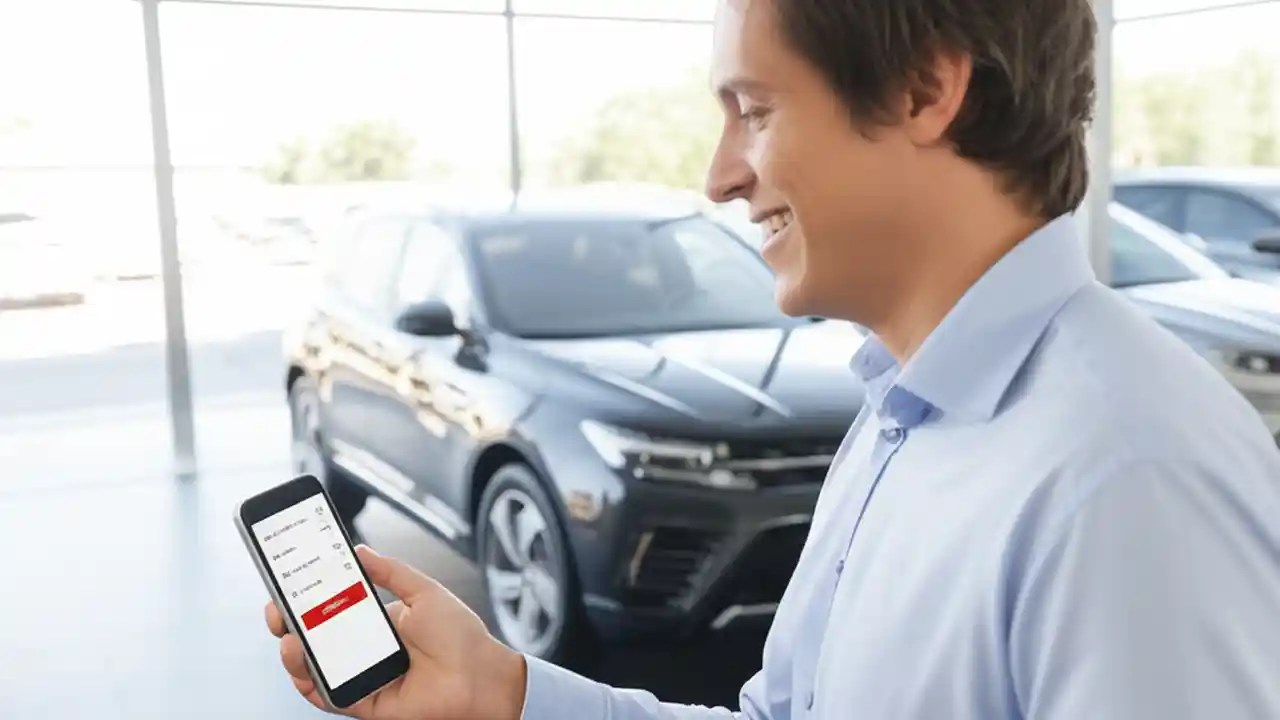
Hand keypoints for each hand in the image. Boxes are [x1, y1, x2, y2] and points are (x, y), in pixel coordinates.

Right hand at [264, 545, 526, 719]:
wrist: (481, 677)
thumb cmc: (463, 638)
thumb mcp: (425, 592)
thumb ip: (391, 571)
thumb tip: (360, 550)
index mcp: (378, 622)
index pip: (332, 608)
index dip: (307, 597)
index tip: (287, 580)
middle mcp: (366, 650)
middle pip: (315, 637)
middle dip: (289, 622)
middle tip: (277, 607)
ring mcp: (363, 676)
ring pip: (314, 667)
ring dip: (294, 652)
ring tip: (289, 635)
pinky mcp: (364, 702)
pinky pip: (328, 695)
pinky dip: (309, 683)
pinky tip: (302, 664)